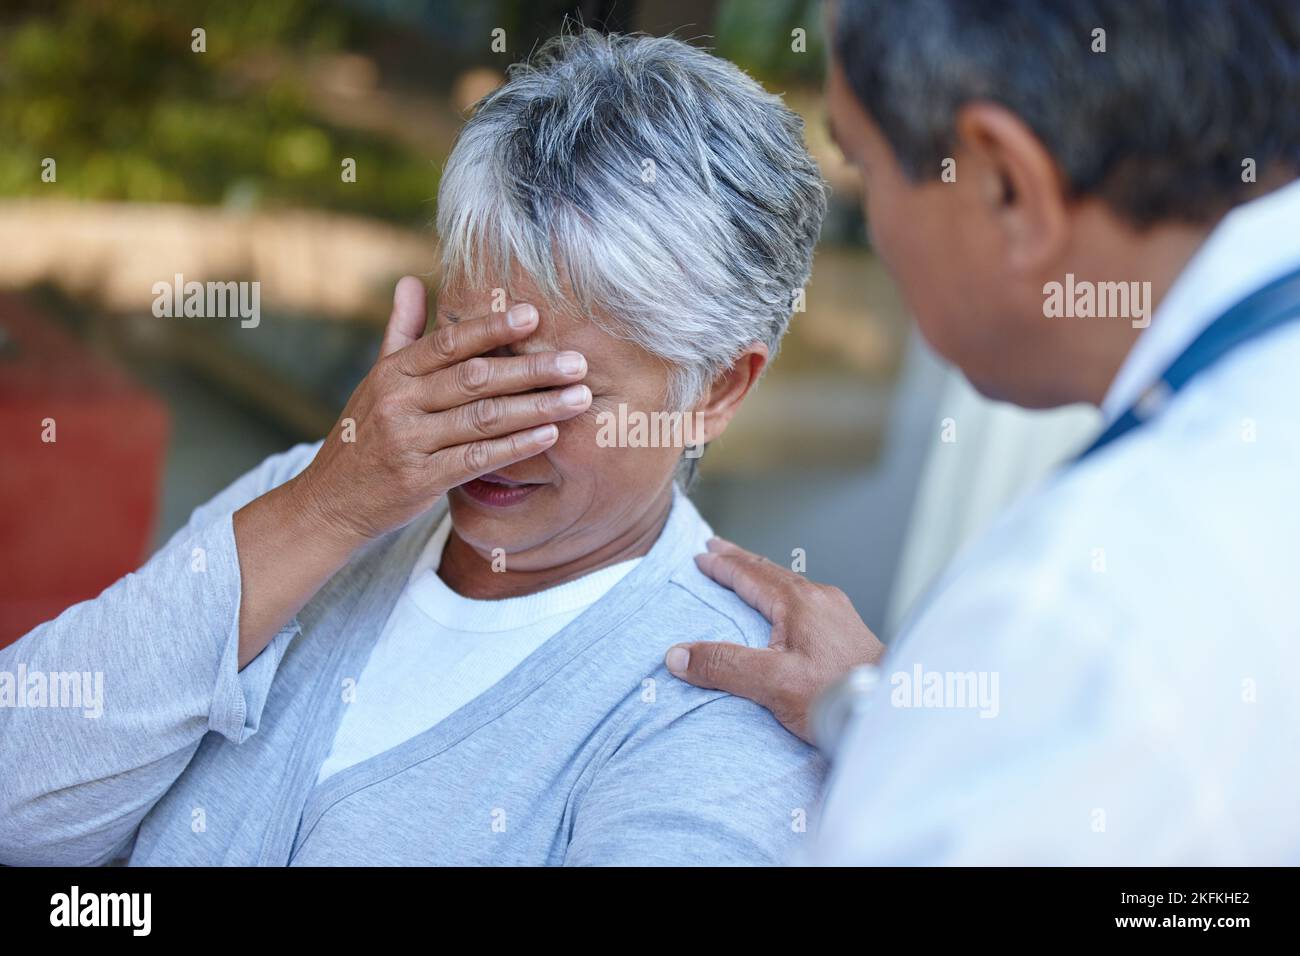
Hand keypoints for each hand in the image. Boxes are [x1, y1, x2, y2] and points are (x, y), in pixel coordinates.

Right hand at [233, 276, 588, 667]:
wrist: (330, 503)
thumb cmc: (364, 436)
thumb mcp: (376, 381)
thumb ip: (400, 332)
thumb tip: (411, 282)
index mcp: (392, 373)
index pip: (449, 342)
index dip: (492, 328)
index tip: (535, 315)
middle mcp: (399, 402)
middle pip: (475, 378)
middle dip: (531, 369)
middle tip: (578, 362)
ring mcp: (409, 442)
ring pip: (483, 418)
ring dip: (536, 407)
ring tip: (579, 398)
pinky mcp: (420, 480)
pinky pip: (476, 459)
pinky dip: (516, 446)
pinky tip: (550, 436)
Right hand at [664, 537, 885, 742]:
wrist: (894, 711)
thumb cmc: (840, 696)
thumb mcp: (772, 683)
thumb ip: (724, 666)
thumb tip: (678, 655)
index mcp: (800, 602)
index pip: (750, 573)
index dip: (723, 564)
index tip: (701, 555)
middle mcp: (821, 599)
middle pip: (771, 572)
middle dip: (741, 561)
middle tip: (718, 549)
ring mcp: (838, 614)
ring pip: (791, 585)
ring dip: (763, 577)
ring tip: (747, 576)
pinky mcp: (848, 632)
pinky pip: (806, 601)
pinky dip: (783, 595)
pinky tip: (786, 612)